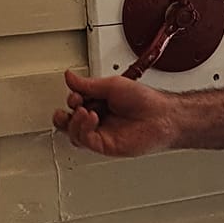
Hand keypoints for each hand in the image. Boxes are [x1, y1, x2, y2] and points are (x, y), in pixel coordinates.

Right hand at [53, 69, 178, 158]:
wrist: (161, 116)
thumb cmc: (146, 100)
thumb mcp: (112, 85)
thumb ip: (88, 84)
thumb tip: (69, 77)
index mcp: (100, 103)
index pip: (75, 104)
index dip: (72, 98)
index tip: (76, 93)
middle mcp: (99, 119)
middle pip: (69, 122)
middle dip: (62, 116)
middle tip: (71, 106)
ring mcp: (101, 133)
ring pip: (74, 134)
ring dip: (73, 121)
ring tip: (83, 110)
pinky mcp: (105, 145)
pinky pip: (85, 140)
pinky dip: (84, 128)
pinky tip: (91, 118)